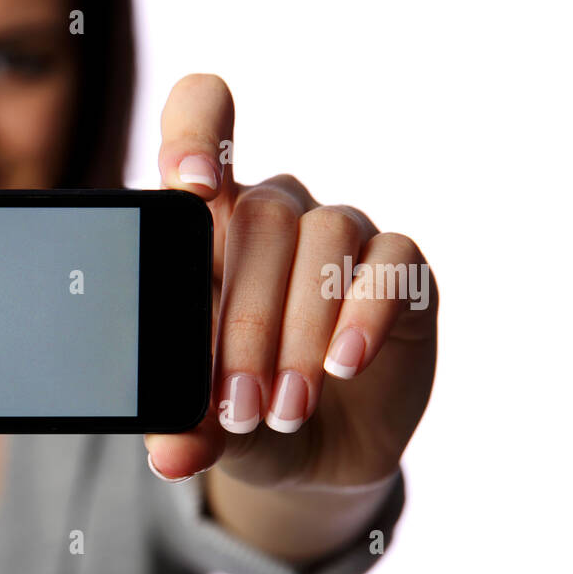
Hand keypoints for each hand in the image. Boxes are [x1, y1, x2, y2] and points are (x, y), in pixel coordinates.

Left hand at [143, 75, 436, 491]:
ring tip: (282, 412)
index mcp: (207, 219)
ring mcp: (342, 233)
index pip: (202, 117)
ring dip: (298, 333)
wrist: (309, 452)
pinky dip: (362, 317)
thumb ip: (178, 425)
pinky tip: (341, 366)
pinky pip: (390, 265)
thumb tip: (170, 456)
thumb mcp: (198, 421)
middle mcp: (275, 210)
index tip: (192, 187)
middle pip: (258, 215)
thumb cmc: (236, 412)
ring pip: (322, 238)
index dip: (197, 133)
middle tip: (235, 405)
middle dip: (242, 322)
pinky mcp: (402, 269)